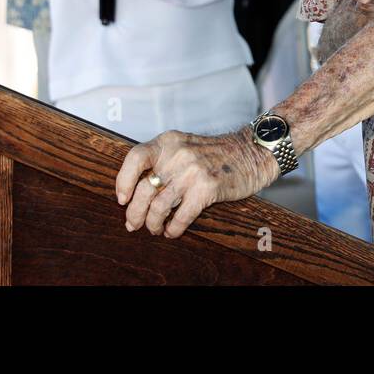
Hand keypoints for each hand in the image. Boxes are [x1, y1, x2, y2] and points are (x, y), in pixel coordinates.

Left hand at [115, 128, 278, 237]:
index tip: (121, 198)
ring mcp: (193, 172)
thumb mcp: (186, 146)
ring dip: (152, 223)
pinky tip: (172, 231)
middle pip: (144, 189)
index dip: (123, 181)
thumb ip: (163, 160)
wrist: (252, 152)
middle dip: (135, 212)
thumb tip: (136, 191)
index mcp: (169, 142)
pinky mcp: (207, 189)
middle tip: (133, 223)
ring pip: (159, 206)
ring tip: (155, 228)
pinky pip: (180, 216)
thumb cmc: (217, 154)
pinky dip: (173, 229)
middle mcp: (178, 155)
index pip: (135, 158)